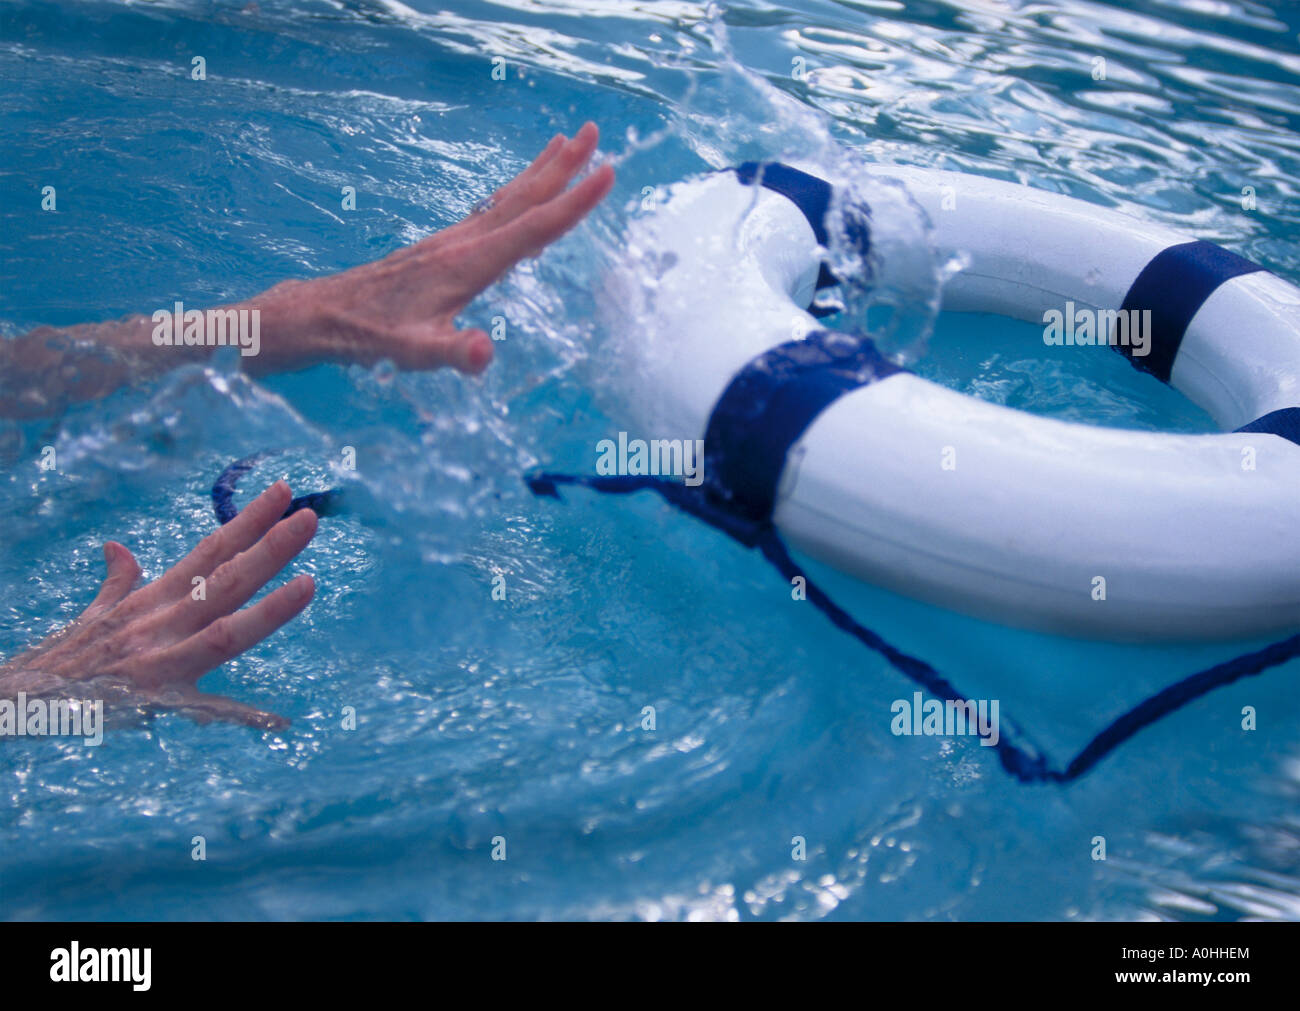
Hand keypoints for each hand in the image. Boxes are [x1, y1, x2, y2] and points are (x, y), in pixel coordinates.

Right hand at [0, 482, 315, 729]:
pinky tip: (278, 720)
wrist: (19, 699)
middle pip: (227, 581)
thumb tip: (118, 546)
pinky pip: (206, 713)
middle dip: (270, 549)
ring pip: (224, 632)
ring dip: (269, 610)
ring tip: (310, 583)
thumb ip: (118, 582)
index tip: (285, 493)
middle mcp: (162, 623)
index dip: (249, 522)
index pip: (211, 551)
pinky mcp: (154, 704)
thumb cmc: (65, 658)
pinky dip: (242, 717)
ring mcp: (160, 661)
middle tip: (311, 518)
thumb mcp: (95, 614)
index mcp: (155, 600)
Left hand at [260, 121, 615, 373]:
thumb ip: (453, 353)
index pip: (533, 228)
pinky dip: (515, 191)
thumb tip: (486, 353)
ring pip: (507, 198)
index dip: (574, 202)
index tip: (607, 171)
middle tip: (595, 131)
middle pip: (523, 198)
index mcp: (469, 263)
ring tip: (565, 142)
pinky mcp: (443, 245)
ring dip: (540, 171)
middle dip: (563, 166)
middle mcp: (464, 242)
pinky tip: (519, 193)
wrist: (325, 314)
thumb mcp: (414, 353)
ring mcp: (453, 240)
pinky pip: (491, 209)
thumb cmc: (372, 335)